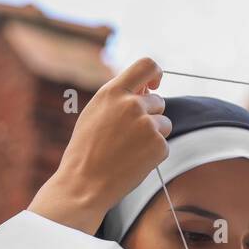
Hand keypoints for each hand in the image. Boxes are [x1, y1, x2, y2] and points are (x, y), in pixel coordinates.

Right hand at [29, 57, 171, 233]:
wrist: (84, 184)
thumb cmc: (86, 149)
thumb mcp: (95, 112)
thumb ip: (119, 97)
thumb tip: (148, 88)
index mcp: (113, 91)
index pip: (147, 65)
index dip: (156, 73)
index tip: (154, 85)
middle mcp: (132, 104)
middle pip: (158, 102)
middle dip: (150, 116)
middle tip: (128, 137)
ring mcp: (147, 125)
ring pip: (164, 124)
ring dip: (153, 135)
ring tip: (128, 149)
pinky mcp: (158, 146)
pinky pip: (164, 145)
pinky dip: (154, 154)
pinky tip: (133, 161)